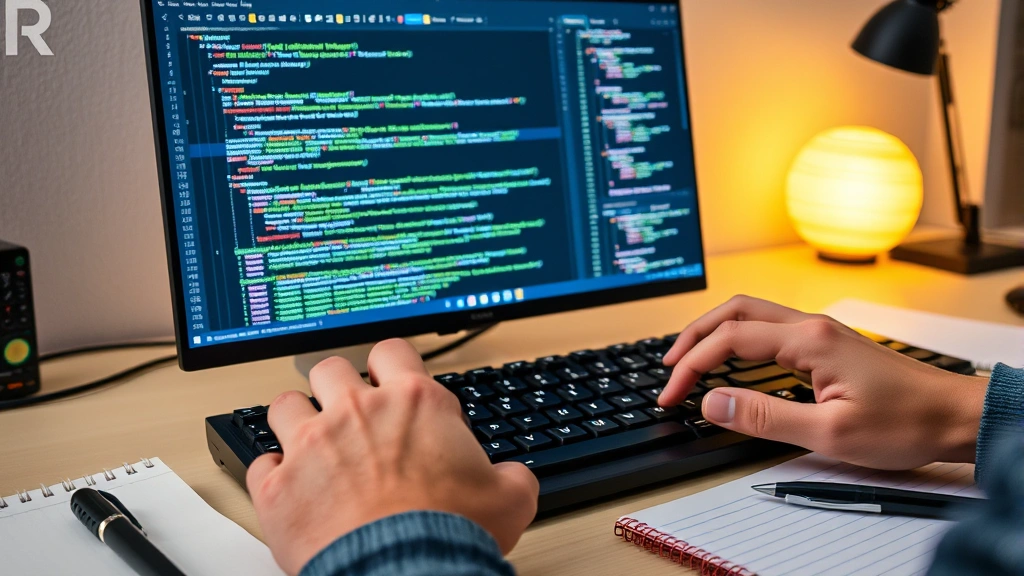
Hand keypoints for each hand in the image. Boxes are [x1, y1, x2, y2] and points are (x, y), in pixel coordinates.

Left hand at [246, 339, 538, 575]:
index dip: (388, 364)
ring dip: (295, 420)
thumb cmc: (449, 533)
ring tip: (308, 443)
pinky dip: (272, 476)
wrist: (403, 571)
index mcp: (413, 402)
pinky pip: (261, 465)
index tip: (388, 382)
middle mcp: (358, 412)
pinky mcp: (278, 487)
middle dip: (336, 387)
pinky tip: (288, 489)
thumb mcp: (509, 499)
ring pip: (284, 405)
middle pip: (330, 369)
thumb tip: (512, 479)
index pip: (391, 351)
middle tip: (347, 413)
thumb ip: (510, 475)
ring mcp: (311, 445)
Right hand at [661, 295, 987, 469]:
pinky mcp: (828, 343)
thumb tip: (712, 403)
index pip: (729, 340)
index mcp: (808, 341)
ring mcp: (821, 331)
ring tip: (691, 359)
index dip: (692, 365)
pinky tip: (734, 360)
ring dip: (715, 332)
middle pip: (734, 311)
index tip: (672, 393)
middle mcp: (812, 326)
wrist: (955, 416)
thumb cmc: (905, 424)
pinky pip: (770, 327)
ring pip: (751, 314)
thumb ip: (764, 417)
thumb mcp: (829, 433)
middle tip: (669, 366)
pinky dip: (739, 338)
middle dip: (694, 335)